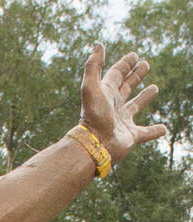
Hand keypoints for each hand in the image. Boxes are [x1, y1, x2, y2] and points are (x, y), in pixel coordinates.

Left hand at [79, 45, 166, 165]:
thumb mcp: (91, 87)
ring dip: (145, 98)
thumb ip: (93, 66)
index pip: (116, 74)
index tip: (133, 55)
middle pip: (126, 87)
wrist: (95, 145)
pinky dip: (155, 131)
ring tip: (154, 88)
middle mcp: (114, 106)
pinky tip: (163, 129)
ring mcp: (123, 121)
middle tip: (145, 65)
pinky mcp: (131, 137)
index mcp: (106, 94)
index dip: (124, 64)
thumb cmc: (94, 116)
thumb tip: (98, 44)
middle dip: (135, 76)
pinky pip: (146, 133)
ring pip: (136, 106)